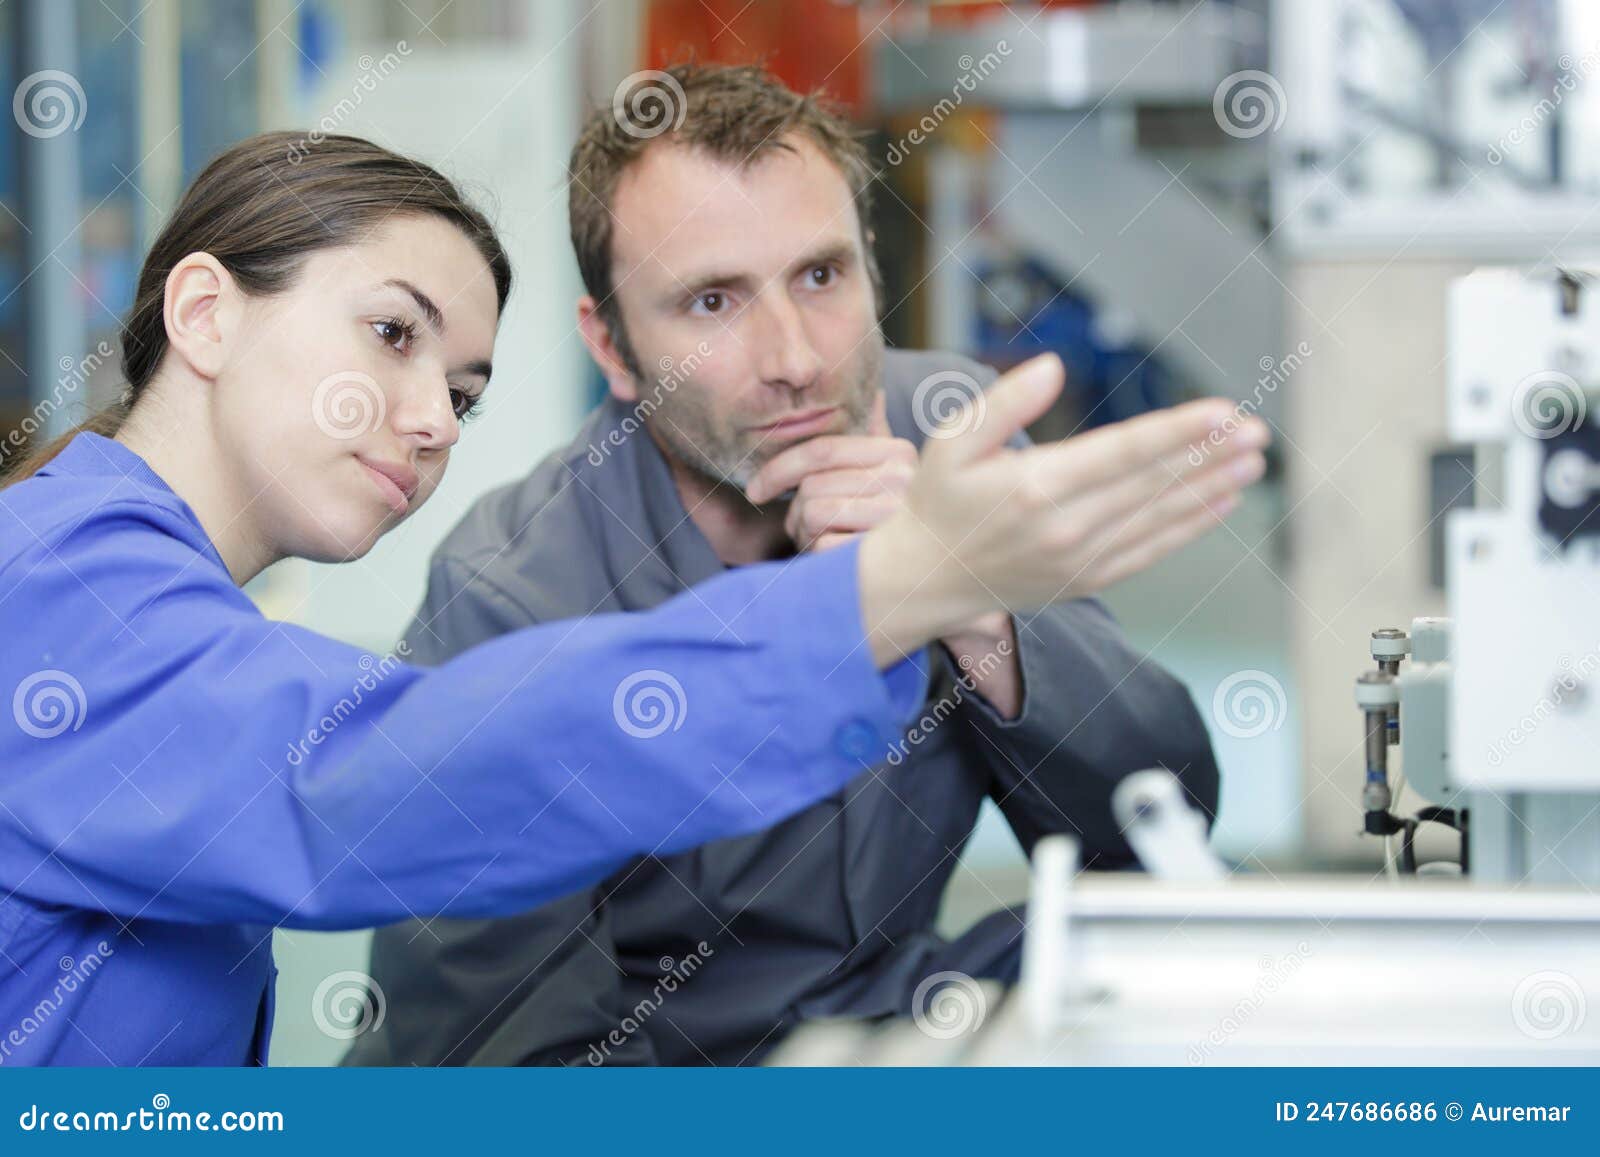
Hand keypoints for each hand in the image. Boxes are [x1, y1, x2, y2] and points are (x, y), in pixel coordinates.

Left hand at [746, 393, 915, 552]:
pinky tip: (835, 558)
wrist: (920, 573)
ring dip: (806, 534)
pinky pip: (824, 547)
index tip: (755, 490)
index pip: (822, 450)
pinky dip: (820, 556)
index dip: (778, 469)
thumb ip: (875, 433)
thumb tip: (872, 391)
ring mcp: (896, 517)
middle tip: (806, 528)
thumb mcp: (887, 470)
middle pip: (812, 486)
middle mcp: (903, 481)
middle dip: (796, 512)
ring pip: (814, 513)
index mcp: (898, 454)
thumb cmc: (889, 517)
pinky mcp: (883, 552)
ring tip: (823, 540)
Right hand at [857, 353, 1268, 667]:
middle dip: (1210, 455)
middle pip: (1153, 484)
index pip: (1122, 453)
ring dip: (1212, 487)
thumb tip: (1053, 366)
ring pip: (1160, 518)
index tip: (1222, 412)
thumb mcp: (950, 440)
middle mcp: (1066, 527)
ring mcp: (1080, 559)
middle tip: (1258, 430)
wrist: (927, 577)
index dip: (1177, 431)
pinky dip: (1190, 527)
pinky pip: (1150, 550)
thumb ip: (1003, 401)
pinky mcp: (1087, 580)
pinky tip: (1221, 502)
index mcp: (1035, 486)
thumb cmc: (939, 499)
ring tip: (1253, 461)